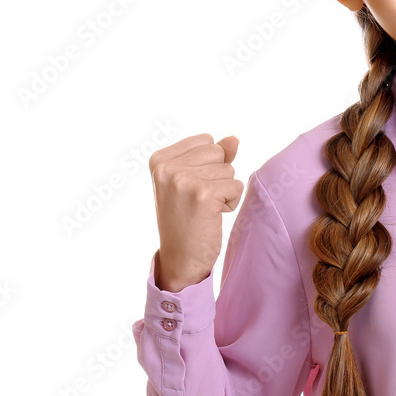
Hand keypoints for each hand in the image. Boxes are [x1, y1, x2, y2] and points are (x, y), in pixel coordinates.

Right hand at [148, 134, 243, 291]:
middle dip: (218, 177)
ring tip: (204, 209)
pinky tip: (211, 216)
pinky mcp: (202, 193)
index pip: (207, 141)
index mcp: (159, 159)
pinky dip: (230, 203)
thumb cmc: (188, 218)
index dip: (209, 165)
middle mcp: (166, 167)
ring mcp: (182, 179)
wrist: (181, 257)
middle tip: (199, 201)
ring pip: (229, 170)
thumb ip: (214, 156)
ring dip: (224, 191)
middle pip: (219, 153)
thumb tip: (234, 139)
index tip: (190, 189)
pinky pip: (236, 186)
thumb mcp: (193, 180)